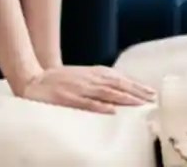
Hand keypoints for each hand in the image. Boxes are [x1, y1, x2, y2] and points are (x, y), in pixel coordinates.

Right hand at [20, 65, 154, 114]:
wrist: (34, 79)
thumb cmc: (61, 80)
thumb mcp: (84, 76)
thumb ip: (101, 82)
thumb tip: (122, 90)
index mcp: (94, 73)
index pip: (121, 80)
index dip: (137, 86)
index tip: (151, 93)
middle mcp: (90, 79)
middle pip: (118, 85)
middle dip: (136, 92)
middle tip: (152, 99)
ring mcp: (79, 89)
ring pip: (106, 93)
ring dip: (124, 98)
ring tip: (140, 104)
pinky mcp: (68, 98)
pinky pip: (86, 103)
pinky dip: (100, 106)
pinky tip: (112, 111)